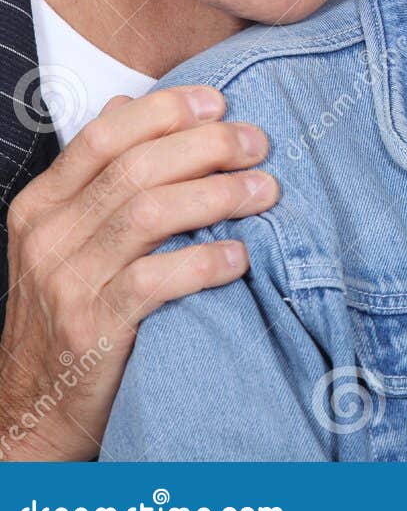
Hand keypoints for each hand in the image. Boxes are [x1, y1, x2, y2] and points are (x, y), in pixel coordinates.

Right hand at [0, 86, 276, 460]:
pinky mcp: (92, 329)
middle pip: (136, 170)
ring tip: (266, 192)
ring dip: (218, 196)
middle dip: (207, 147)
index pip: (105, 137)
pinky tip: (241, 256)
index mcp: (42, 205)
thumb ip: (99, 176)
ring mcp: (66, 284)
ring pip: (149, 215)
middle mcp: (47, 238)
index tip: (219, 101)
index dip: (166, 111)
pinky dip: (204, 262)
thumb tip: (128, 104)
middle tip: (259, 144)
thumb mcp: (69, 238)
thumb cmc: (72, 310)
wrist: (36, 408)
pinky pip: (154, 282)